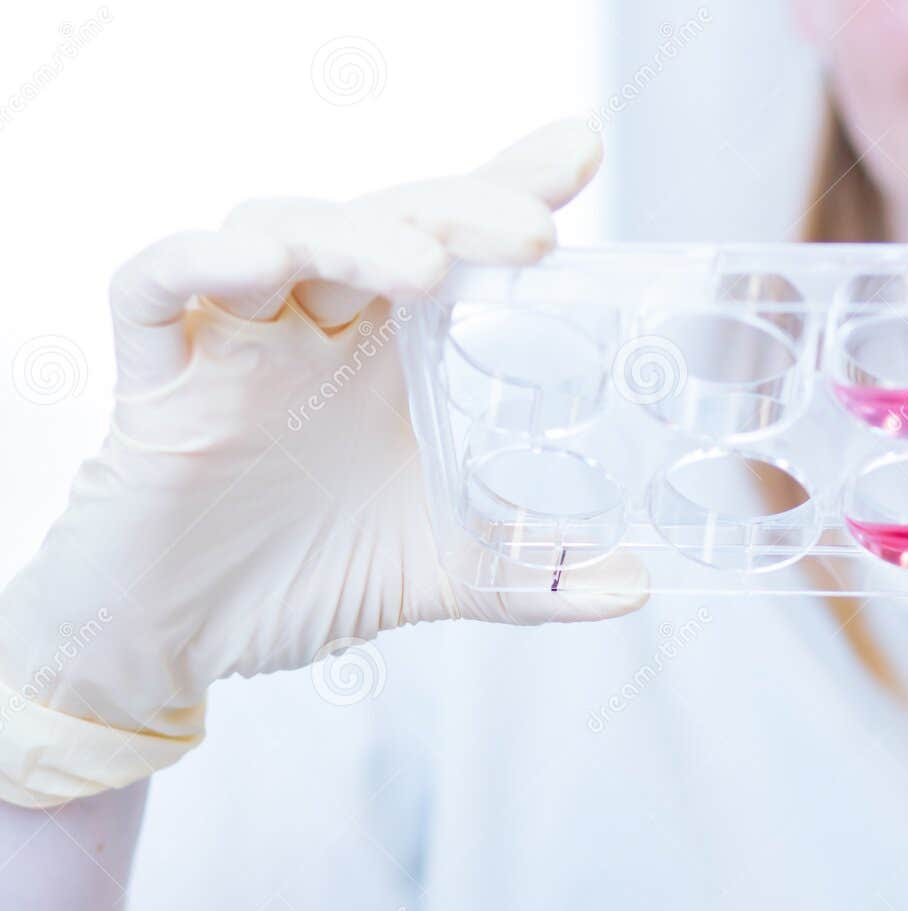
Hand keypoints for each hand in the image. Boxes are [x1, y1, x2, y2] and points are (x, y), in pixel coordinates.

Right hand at [0, 119, 644, 805]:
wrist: (185, 639)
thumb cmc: (303, 578)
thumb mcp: (441, 575)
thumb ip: (533, 579)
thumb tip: (634, 585)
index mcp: (389, 361)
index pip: (452, 247)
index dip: (508, 189)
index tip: (580, 156)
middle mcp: (317, 331)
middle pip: (384, 225)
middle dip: (457, 212)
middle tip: (532, 236)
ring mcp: (234, 343)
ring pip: (279, 234)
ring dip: (350, 235)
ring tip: (424, 271)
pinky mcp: (155, 375)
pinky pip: (156, 285)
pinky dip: (198, 261)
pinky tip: (257, 268)